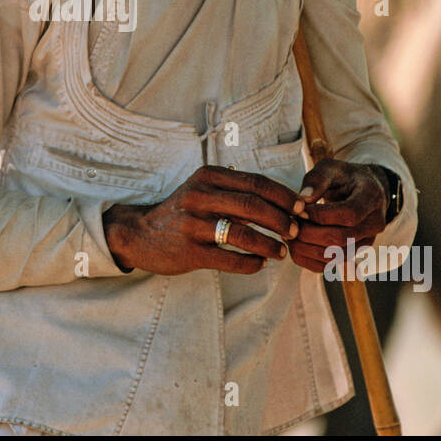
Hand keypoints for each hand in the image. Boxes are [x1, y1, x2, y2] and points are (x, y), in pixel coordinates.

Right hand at [102, 165, 299, 275]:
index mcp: (208, 176)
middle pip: (252, 205)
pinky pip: (229, 259)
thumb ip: (236, 190)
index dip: (283, 196)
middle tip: (295, 231)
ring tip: (281, 252)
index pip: (256, 182)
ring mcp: (192, 224)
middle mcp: (199, 196)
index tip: (301, 208)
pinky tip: (260, 264)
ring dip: (269, 244)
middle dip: (280, 219)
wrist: (139, 234)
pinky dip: (250, 263)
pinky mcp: (189, 251)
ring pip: (242, 233)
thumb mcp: (203, 189)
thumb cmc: (182, 212)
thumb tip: (284, 200)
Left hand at [285, 158, 389, 273]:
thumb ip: (317, 179)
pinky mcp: (353, 253)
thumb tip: (302, 199)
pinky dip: (307, 260)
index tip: (299, 209)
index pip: (348, 214)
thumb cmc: (344, 177)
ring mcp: (366, 241)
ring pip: (335, 256)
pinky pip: (329, 266)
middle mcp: (374, 223)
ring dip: (306, 248)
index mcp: (371, 197)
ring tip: (289, 233)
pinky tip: (295, 245)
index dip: (320, 215)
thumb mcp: (331, 167)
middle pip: (341, 238)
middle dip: (309, 233)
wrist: (363, 190)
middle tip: (289, 223)